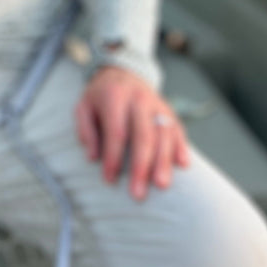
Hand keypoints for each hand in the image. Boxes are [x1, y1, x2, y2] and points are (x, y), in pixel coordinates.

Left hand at [75, 66, 189, 200]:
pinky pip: (178, 129)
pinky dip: (181, 146)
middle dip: (141, 166)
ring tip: (161, 185)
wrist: (121, 72)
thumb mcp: (83, 106)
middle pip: (143, 135)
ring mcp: (157, 104)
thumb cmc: (100, 97)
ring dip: (163, 161)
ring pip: (164, 133)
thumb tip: (93, 157)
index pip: (117, 131)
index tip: (109, 179)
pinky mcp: (169, 111)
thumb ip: (85, 130)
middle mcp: (139, 99)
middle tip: (138, 194)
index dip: (113, 156)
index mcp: (115, 96)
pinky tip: (183, 165)